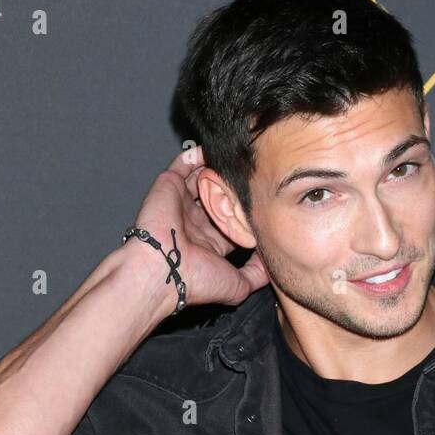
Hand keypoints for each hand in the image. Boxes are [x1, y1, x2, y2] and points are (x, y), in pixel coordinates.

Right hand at [130, 146, 269, 312]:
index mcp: (210, 244)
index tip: (262, 202)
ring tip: (236, 160)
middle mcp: (195, 222)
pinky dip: (196, 154)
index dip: (246, 211)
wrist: (162, 269)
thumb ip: (258, 273)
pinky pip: (183, 164)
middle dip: (234, 187)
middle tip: (252, 176)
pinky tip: (213, 149)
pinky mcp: (169, 186)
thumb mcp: (239, 285)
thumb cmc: (196, 281)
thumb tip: (273, 261)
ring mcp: (181, 203)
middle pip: (219, 197)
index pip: (233, 221)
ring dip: (219, 169)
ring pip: (203, 178)